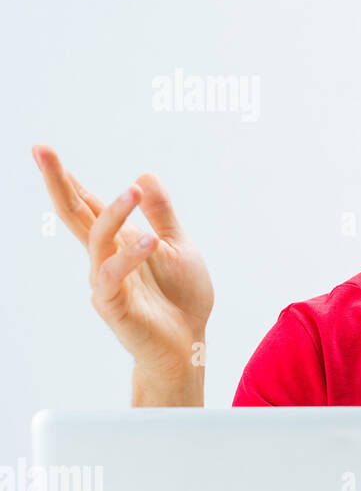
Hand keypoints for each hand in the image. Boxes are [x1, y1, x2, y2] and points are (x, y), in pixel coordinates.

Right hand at [32, 144, 213, 378]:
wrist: (189, 341)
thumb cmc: (181, 296)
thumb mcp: (177, 246)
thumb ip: (161, 214)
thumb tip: (143, 175)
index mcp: (119, 241)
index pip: (88, 204)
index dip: (68, 179)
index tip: (42, 149)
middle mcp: (105, 257)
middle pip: (75, 215)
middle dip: (58, 183)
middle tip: (41, 151)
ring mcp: (106, 280)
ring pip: (97, 239)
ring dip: (115, 213)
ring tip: (134, 192)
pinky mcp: (113, 305)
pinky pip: (113, 276)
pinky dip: (130, 256)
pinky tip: (148, 240)